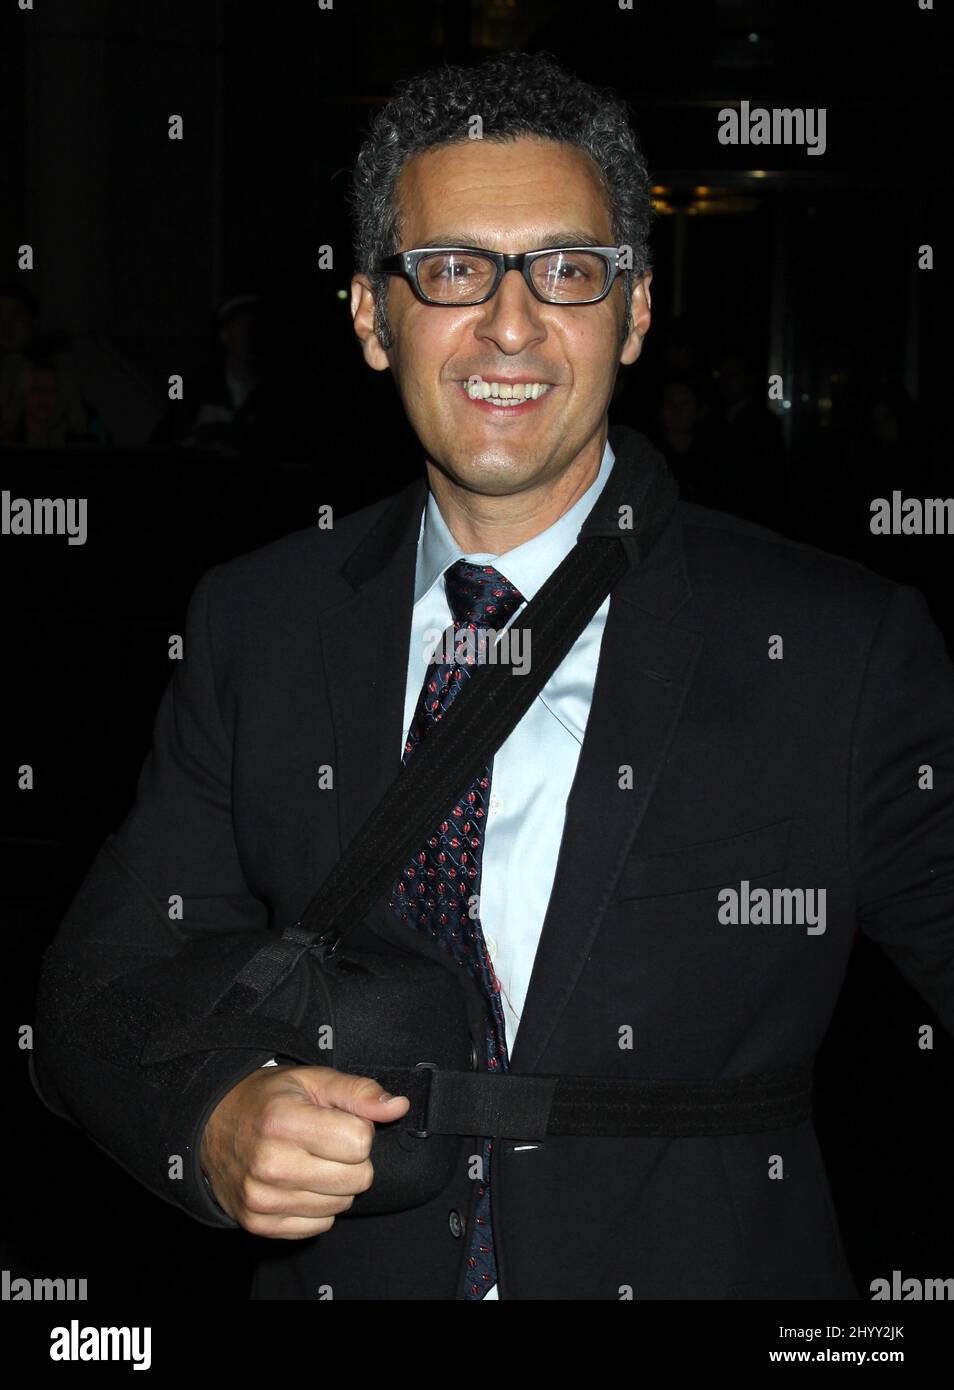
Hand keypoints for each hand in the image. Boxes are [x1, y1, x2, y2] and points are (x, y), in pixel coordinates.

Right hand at [199, 1065, 409, 1237]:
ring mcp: (262, 1199)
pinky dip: (317, 1205)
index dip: (357, 1129)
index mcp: (284, 1121)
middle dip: (351, 1160)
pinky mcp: (260, 1224)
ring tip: (309, 1160)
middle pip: (357, 1179)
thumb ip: (359, 1092)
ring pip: (341, 1204)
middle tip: (324, 1142)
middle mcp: (270, 1163)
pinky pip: (320, 1225)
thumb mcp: (313, 1080)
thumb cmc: (269, 1100)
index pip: (360, 1142)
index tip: (336, 1121)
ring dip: (335, 1184)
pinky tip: (298, 1182)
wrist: (213, 1127)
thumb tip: (398, 1106)